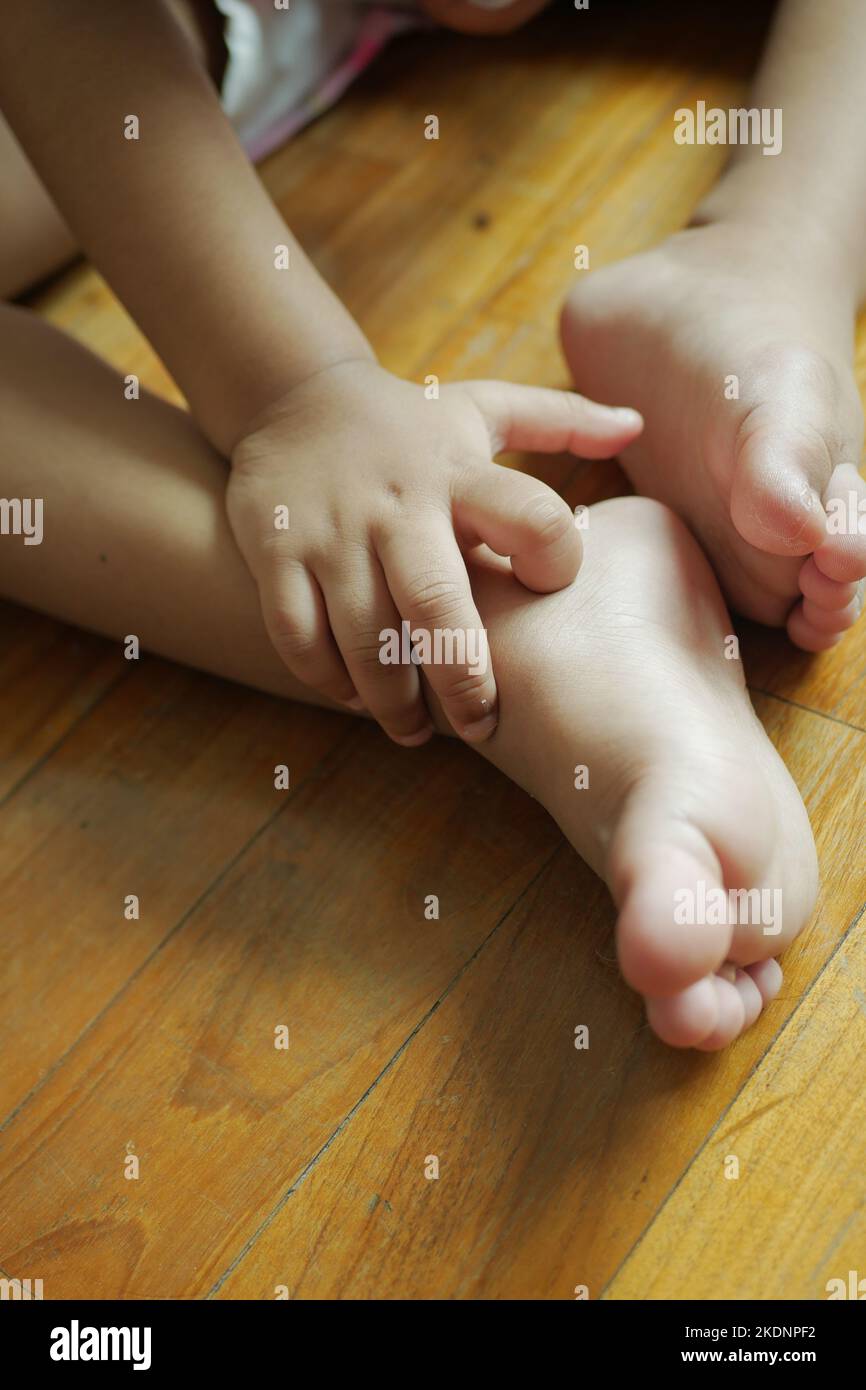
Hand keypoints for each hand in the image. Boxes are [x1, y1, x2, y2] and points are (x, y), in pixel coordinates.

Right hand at [226, 359, 641, 744]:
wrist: (292, 396)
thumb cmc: (411, 424)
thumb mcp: (484, 407)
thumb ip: (561, 420)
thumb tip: (637, 427)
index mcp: (461, 471)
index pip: (532, 519)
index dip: (555, 563)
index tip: (551, 595)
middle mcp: (399, 503)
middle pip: (438, 603)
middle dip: (462, 680)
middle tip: (480, 727)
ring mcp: (332, 530)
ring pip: (363, 636)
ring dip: (392, 699)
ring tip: (414, 729)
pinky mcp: (277, 550)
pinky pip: (299, 634)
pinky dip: (328, 679)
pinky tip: (355, 696)